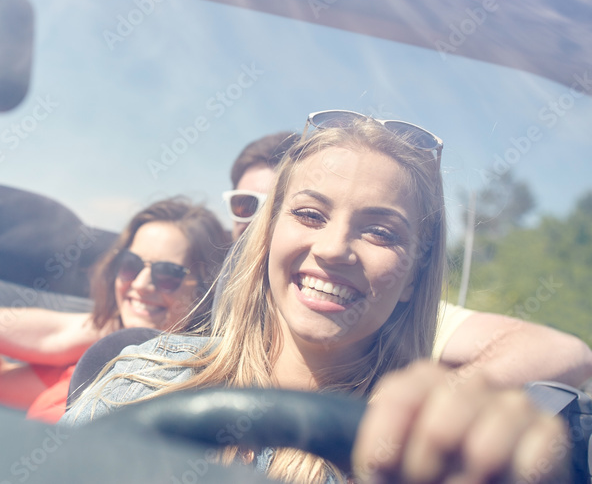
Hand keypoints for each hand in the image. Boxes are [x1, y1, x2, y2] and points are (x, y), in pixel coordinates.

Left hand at [353, 360, 569, 482]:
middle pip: (438, 431)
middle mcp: (467, 383)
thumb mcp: (390, 452)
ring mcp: (511, 403)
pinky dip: (510, 483)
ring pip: (480, 451)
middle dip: (423, 474)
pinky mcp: (547, 431)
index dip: (383, 443)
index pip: (398, 397)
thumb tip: (307, 432)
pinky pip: (527, 461)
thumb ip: (359, 443)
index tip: (377, 471)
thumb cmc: (432, 466)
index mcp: (423, 380)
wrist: (485, 473)